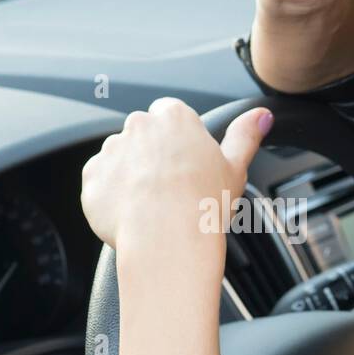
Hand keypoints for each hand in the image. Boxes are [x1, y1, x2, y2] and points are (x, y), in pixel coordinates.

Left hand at [80, 98, 273, 261]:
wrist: (166, 239)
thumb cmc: (203, 204)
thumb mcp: (235, 167)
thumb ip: (245, 135)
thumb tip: (261, 115)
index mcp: (173, 117)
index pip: (171, 116)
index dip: (179, 142)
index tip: (186, 165)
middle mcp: (138, 126)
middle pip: (143, 136)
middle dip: (152, 157)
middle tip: (170, 189)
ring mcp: (111, 151)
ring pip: (120, 158)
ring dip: (130, 175)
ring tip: (151, 206)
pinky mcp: (92, 177)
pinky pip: (100, 182)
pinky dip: (111, 195)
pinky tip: (132, 214)